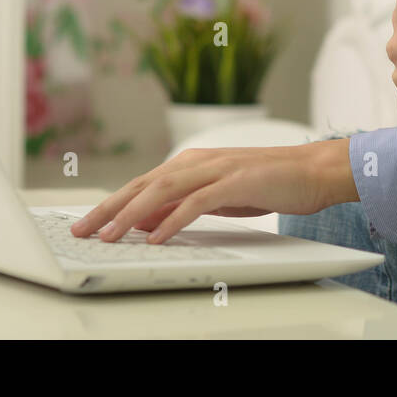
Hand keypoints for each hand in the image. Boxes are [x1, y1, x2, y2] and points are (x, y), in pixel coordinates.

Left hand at [69, 140, 358, 243]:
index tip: (87, 222)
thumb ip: (182, 204)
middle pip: (143, 184)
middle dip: (109, 208)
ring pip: (163, 190)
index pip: (141, 184)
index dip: (111, 203)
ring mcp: (217, 168)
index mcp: (192, 163)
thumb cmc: (269, 183)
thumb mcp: (217, 195)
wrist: (313, 170)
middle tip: (83, 229)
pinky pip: (198, 202)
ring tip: (111, 235)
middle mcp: (199, 160)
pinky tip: (158, 236)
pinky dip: (174, 219)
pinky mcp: (237, 181)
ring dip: (133, 214)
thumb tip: (146, 220)